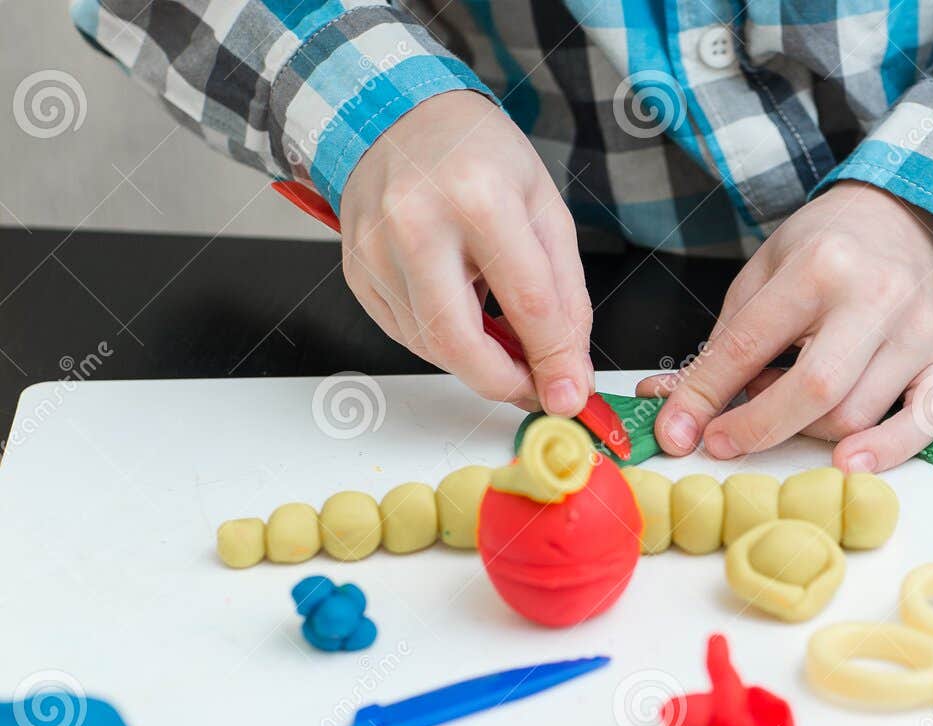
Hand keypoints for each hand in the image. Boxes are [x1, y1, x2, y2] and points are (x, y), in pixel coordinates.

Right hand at [339, 91, 592, 414]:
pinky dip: (444, 342)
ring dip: (477, 361)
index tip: (570, 397)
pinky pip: (406, 334)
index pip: (526, 304)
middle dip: (504, 382)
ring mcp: (375, 249)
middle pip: (459, 342)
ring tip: (504, 336)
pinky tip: (463, 312)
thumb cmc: (479, 156)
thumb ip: (566, 299)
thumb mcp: (545, 211)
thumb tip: (570, 374)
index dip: (553, 362)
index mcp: (478, 197)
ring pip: (431, 346)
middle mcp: (415, 222)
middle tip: (534, 387)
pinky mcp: (356, 271)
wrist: (400, 116)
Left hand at [637, 181, 932, 471]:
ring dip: (808, 429)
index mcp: (822, 264)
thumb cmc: (827, 249)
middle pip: (815, 390)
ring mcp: (919, 331)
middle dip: (758, 427)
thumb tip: (678, 412)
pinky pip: (926, 423)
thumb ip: (725, 344)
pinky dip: (887, 451)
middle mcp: (878, 296)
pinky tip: (850, 461)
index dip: (707, 396)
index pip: (752, 345)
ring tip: (791, 402)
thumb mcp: (765, 274)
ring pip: (856, 416)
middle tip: (723, 441)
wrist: (905, 218)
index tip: (677, 432)